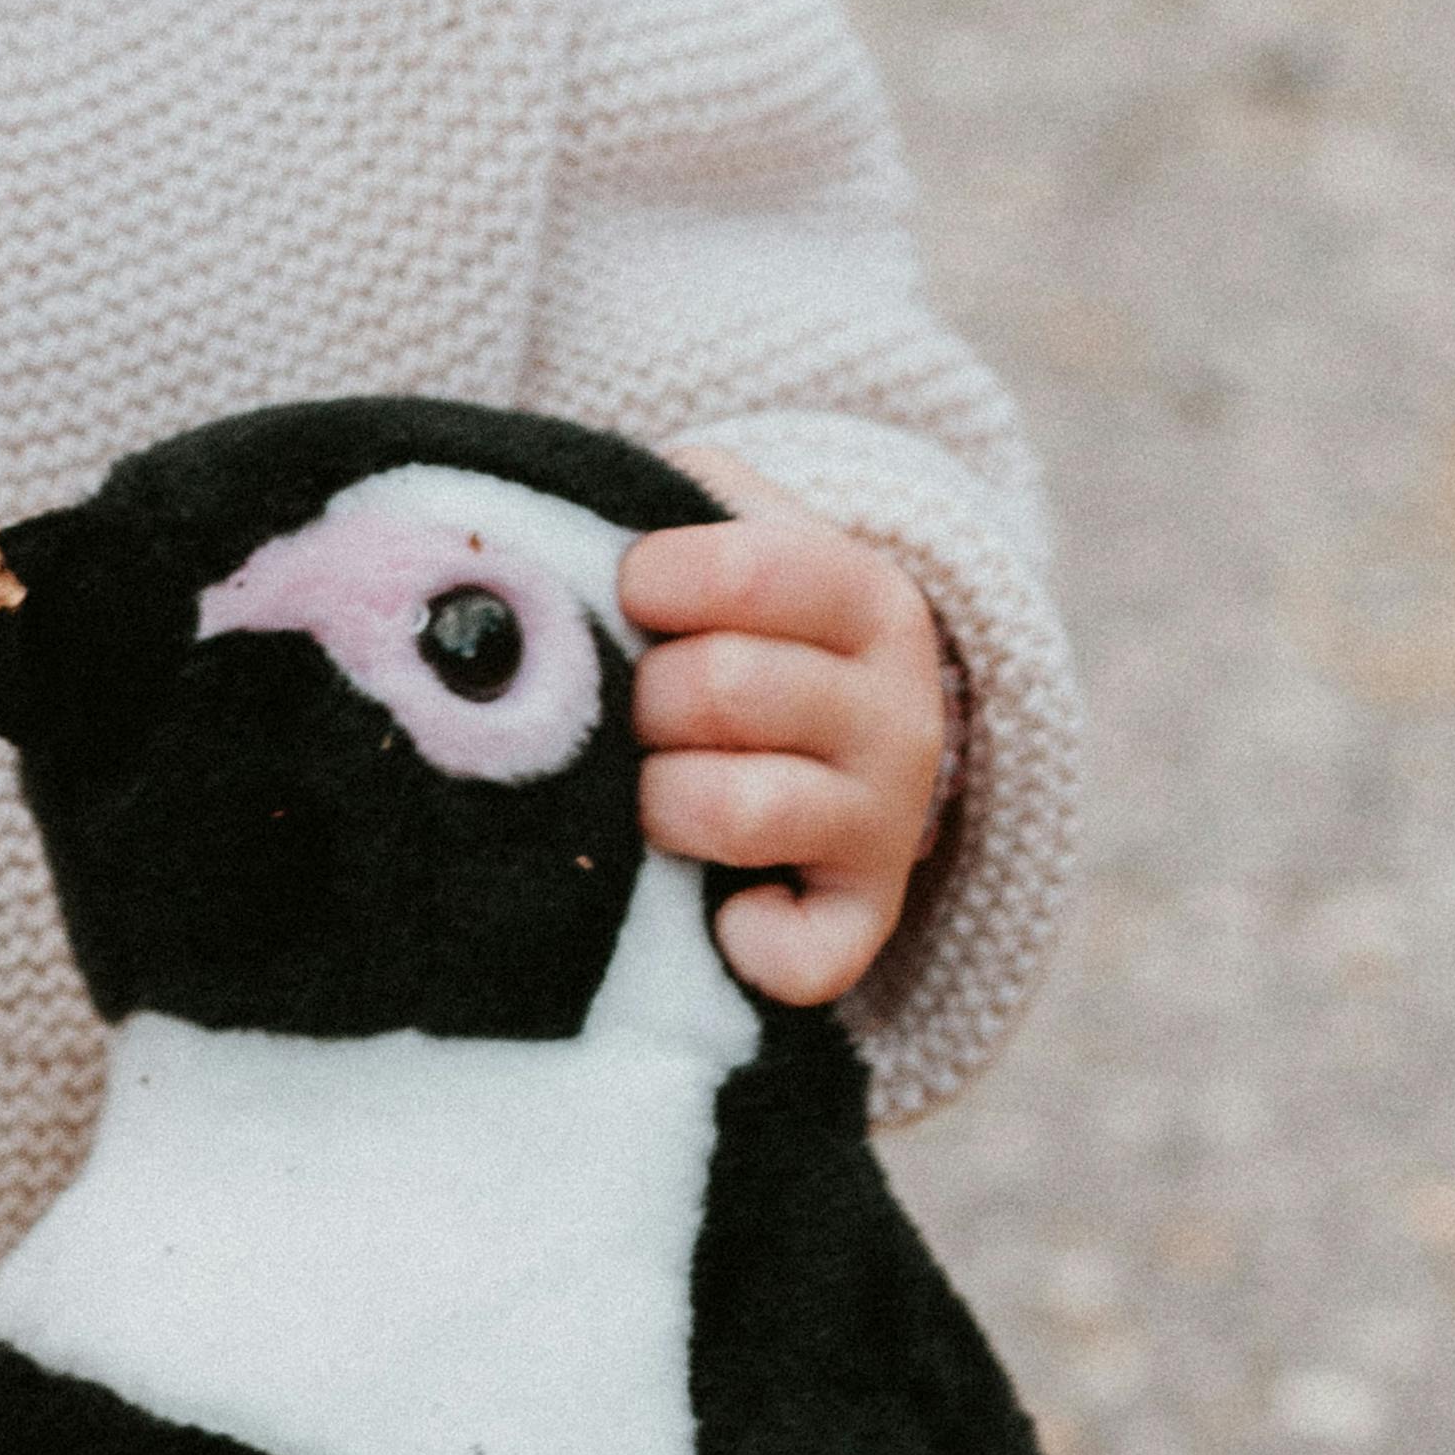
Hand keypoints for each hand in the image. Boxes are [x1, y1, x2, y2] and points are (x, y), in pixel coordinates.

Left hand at [620, 503, 954, 1006]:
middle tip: (639, 708)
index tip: (635, 596)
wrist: (845, 736)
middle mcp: (899, 711)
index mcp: (868, 597)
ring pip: (732, 809)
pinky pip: (802, 956)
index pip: (741, 570)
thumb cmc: (740, 626)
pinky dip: (745, 943)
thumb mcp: (730, 532)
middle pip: (718, 688)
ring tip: (653, 792)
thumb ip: (663, 498)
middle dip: (642, 700)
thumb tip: (555, 518)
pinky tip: (717, 909)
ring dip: (658, 803)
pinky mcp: (864, 921)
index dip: (650, 582)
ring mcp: (888, 823)